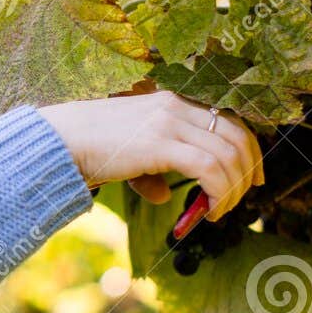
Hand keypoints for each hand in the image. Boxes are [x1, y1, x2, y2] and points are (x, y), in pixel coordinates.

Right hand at [37, 90, 263, 221]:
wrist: (59, 142)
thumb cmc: (88, 148)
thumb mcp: (129, 155)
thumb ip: (151, 170)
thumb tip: (164, 197)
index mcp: (171, 102)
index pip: (227, 119)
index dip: (249, 148)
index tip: (252, 176)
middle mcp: (175, 106)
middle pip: (236, 135)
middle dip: (249, 169)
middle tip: (246, 196)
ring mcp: (169, 122)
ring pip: (227, 155)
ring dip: (232, 189)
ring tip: (219, 210)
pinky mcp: (160, 144)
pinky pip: (209, 169)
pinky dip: (218, 192)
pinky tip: (208, 210)